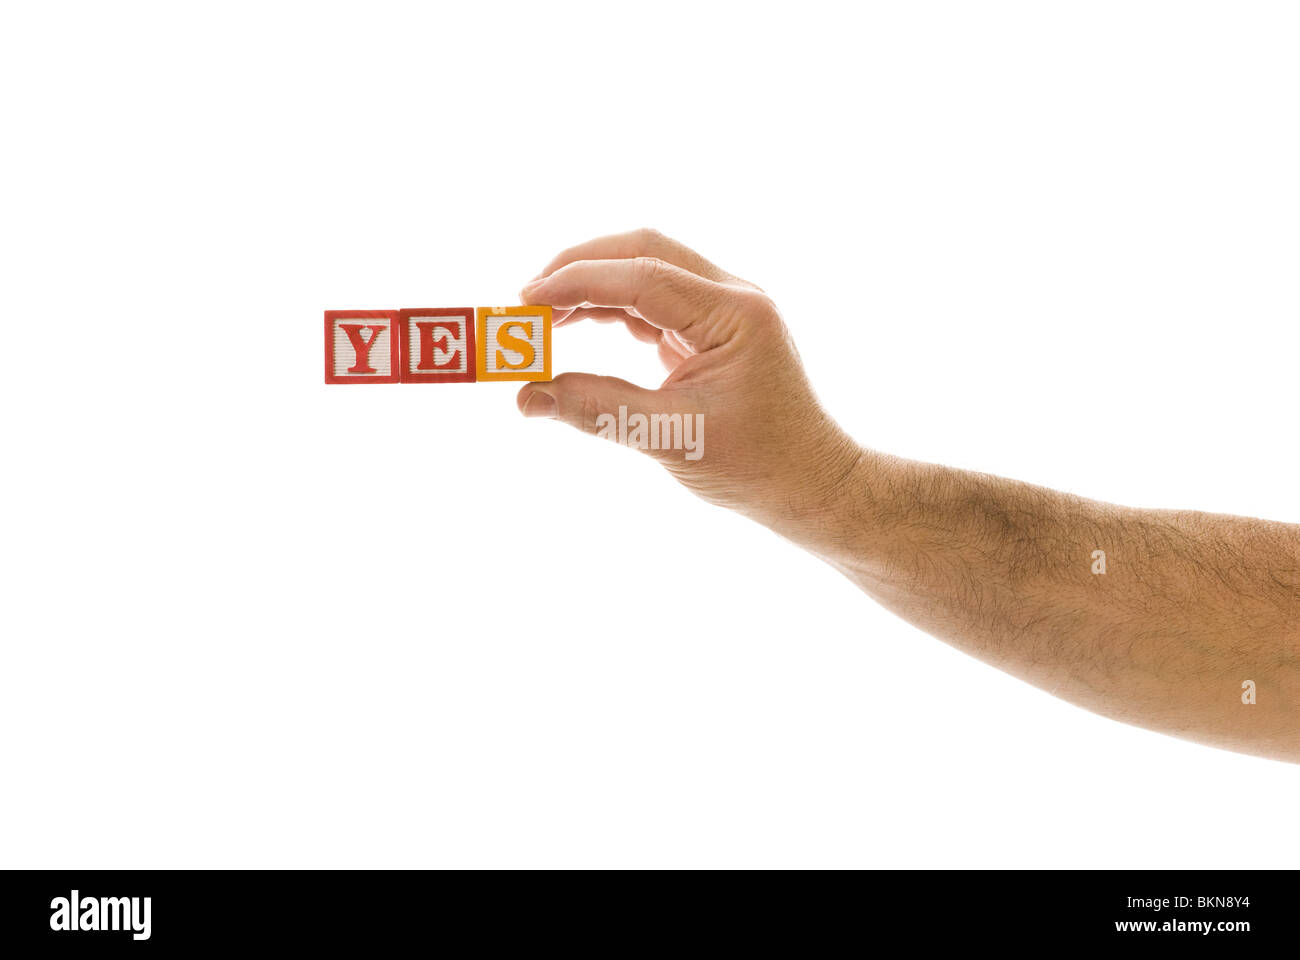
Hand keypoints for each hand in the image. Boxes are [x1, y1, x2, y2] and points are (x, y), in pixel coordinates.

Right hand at [517, 229, 861, 538]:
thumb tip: (526, 395)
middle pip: (644, 252)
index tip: (525, 301)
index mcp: (735, 314)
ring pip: (646, 271)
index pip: (643, 275)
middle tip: (525, 302)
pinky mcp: (711, 329)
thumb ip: (596, 408)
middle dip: (580, 268)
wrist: (810, 486)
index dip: (578, 282)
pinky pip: (654, 302)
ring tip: (541, 318)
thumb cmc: (757, 466)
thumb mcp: (670, 438)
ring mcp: (724, 310)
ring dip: (593, 287)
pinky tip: (576, 326)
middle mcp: (733, 298)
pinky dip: (612, 309)